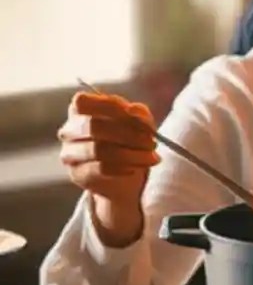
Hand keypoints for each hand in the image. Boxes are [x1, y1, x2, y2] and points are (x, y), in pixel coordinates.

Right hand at [57, 92, 158, 246]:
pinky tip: (137, 170)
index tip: (136, 116)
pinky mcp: (79, 178)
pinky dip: (123, 168)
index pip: (83, 102)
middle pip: (93, 125)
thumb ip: (138, 115)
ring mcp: (70, 158)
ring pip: (97, 149)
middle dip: (128, 132)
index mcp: (80, 114)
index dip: (110, 106)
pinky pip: (99, 171)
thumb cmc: (132, 146)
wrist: (128, 182)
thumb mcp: (140, 127)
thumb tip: (136, 114)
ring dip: (131, 152)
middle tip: (152, 140)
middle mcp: (69, 134)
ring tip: (152, 156)